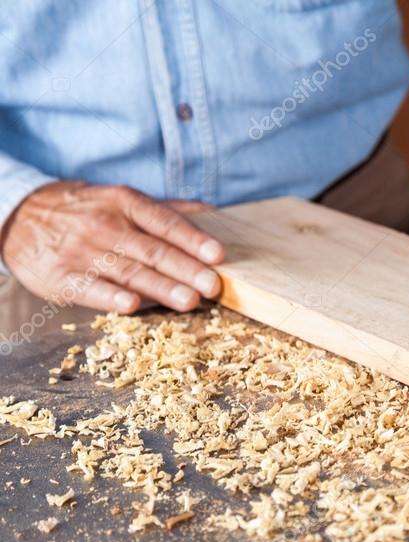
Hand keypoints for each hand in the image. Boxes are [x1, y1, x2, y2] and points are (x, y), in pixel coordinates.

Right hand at [0, 181, 222, 312]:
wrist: (20, 215)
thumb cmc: (88, 211)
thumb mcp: (121, 200)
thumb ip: (167, 210)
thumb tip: (214, 213)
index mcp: (124, 204)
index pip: (164, 222)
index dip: (193, 238)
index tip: (218, 254)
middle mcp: (105, 226)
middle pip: (152, 251)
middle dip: (186, 269)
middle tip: (213, 285)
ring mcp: (82, 252)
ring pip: (128, 272)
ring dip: (161, 288)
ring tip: (190, 300)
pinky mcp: (61, 277)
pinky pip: (90, 288)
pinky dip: (112, 297)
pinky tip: (133, 305)